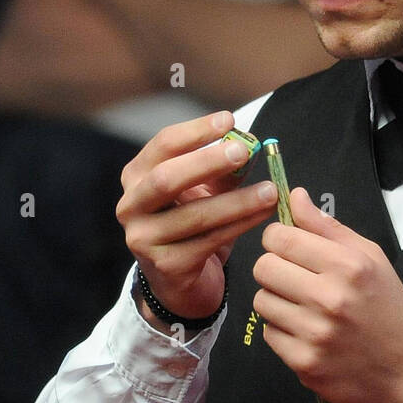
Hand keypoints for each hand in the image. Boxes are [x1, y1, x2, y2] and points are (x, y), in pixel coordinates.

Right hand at [116, 111, 277, 326]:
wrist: (180, 282)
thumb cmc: (192, 225)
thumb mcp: (204, 191)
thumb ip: (223, 168)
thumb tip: (251, 142)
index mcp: (137, 176)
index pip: (163, 145)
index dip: (196, 131)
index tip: (229, 120)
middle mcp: (131, 206)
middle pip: (166, 178)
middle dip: (207, 162)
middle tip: (243, 151)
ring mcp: (144, 239)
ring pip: (194, 215)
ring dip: (237, 201)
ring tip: (271, 190)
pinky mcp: (167, 266)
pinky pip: (210, 241)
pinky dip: (242, 225)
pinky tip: (265, 214)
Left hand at [253, 188, 402, 402]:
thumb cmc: (388, 304)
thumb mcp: (369, 257)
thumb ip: (327, 227)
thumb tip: (294, 196)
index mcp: (348, 265)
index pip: (280, 238)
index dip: (278, 238)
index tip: (289, 246)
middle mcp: (329, 299)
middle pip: (263, 268)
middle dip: (275, 268)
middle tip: (294, 276)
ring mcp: (315, 334)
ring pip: (262, 301)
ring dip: (277, 300)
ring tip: (303, 305)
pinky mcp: (304, 364)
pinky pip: (269, 333)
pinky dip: (283, 330)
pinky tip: (307, 330)